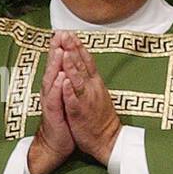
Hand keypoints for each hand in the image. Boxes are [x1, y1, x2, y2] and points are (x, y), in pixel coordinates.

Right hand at [28, 34, 76, 173]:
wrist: (56, 144)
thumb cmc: (63, 119)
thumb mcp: (65, 97)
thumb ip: (65, 82)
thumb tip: (68, 66)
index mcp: (56, 87)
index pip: (58, 65)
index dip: (60, 48)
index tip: (64, 32)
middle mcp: (51, 92)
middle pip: (53, 68)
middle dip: (56, 51)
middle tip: (59, 34)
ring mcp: (52, 103)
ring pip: (52, 81)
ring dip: (55, 66)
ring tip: (59, 51)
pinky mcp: (54, 114)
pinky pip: (56, 100)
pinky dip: (58, 89)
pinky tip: (60, 79)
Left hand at [58, 34, 121, 164]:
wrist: (107, 139)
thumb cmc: (100, 117)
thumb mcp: (98, 93)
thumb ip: (90, 79)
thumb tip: (84, 65)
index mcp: (95, 83)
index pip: (86, 61)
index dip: (78, 47)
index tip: (70, 33)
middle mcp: (92, 88)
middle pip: (82, 65)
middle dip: (73, 49)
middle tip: (66, 35)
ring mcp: (86, 99)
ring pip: (78, 79)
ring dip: (72, 66)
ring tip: (65, 52)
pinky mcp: (80, 112)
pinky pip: (74, 100)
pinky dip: (69, 90)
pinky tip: (65, 82)